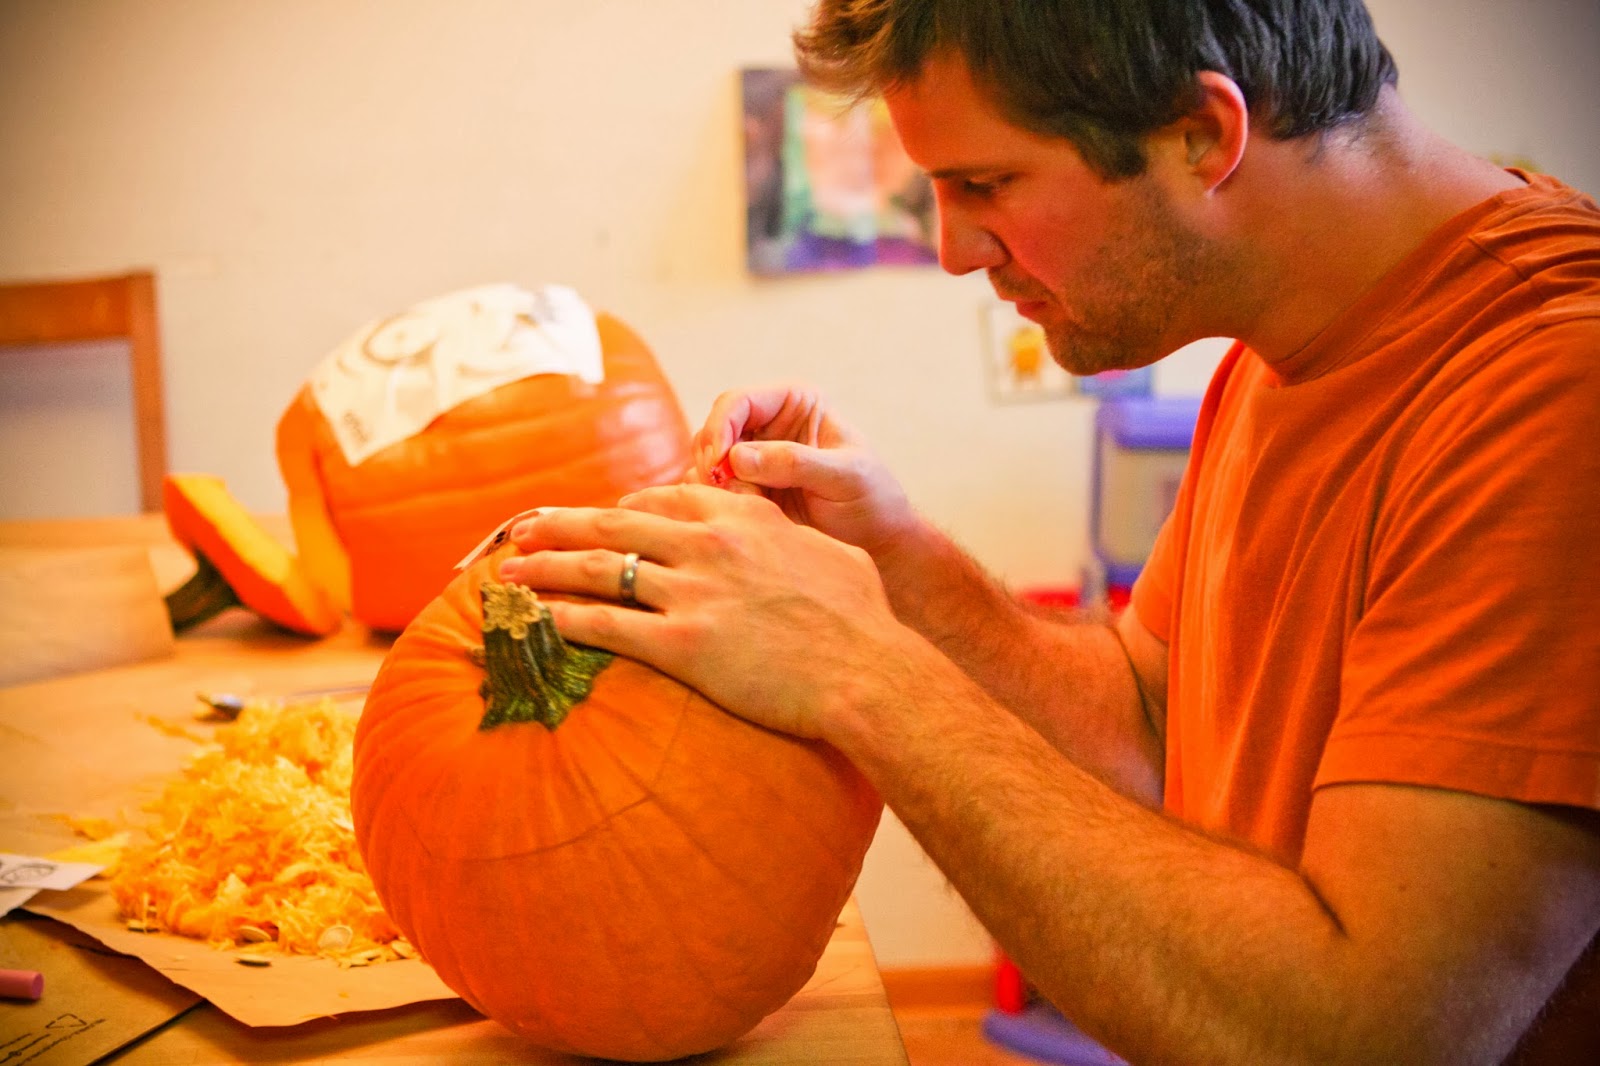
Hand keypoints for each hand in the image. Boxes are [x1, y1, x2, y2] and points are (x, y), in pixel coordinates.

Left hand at [496, 484, 921, 739]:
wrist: (868, 670)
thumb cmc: (862, 619)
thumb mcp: (829, 552)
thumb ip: (791, 537)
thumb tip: (782, 535)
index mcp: (743, 518)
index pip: (664, 499)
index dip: (621, 507)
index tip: (598, 517)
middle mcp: (709, 545)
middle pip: (614, 526)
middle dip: (559, 525)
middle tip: (521, 529)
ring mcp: (693, 593)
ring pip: (599, 569)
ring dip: (546, 567)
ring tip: (507, 571)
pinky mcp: (682, 645)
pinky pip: (608, 625)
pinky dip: (564, 618)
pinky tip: (536, 618)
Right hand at [688, 385, 917, 559]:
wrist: (875, 539)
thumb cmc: (871, 498)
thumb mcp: (844, 476)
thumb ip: (795, 462)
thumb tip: (738, 456)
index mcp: (795, 402)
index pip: (738, 401)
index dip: (720, 426)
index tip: (720, 462)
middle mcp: (769, 425)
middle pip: (715, 429)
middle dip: (713, 460)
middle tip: (728, 491)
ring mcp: (755, 458)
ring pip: (708, 460)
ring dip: (716, 485)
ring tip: (748, 507)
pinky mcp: (747, 489)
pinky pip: (712, 489)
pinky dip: (716, 502)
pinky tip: (742, 517)